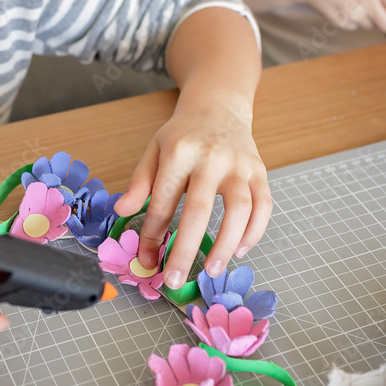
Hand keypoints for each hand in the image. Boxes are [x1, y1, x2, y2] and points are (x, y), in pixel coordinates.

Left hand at [114, 93, 271, 290]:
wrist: (218, 106)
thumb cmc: (183, 135)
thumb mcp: (153, 150)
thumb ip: (139, 182)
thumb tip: (122, 211)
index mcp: (178, 153)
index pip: (162, 201)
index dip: (152, 234)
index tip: (147, 260)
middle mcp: (211, 158)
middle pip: (198, 210)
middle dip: (185, 249)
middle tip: (175, 279)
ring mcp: (239, 165)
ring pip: (239, 209)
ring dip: (226, 244)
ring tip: (212, 270)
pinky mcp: (259, 171)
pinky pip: (263, 206)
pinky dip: (254, 232)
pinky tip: (239, 250)